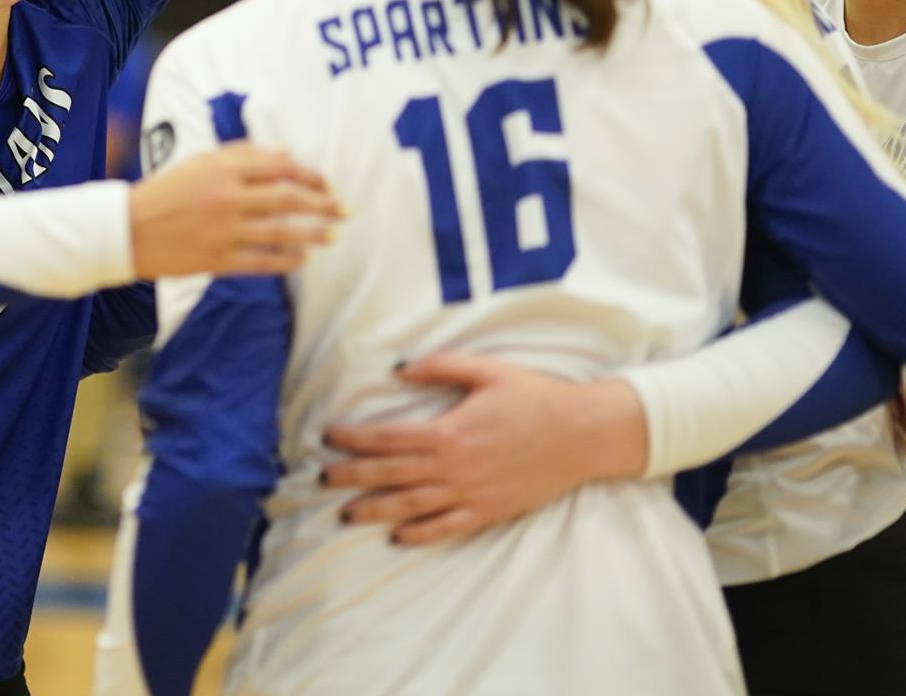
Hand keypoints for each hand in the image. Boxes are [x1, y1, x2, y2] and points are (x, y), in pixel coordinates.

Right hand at [128, 142, 338, 278]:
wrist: (127, 230)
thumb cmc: (165, 191)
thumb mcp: (199, 162)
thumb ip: (241, 154)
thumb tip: (285, 153)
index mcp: (223, 169)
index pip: (280, 168)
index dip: (311, 175)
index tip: (329, 184)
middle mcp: (226, 198)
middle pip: (287, 199)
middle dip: (323, 204)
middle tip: (346, 210)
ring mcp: (222, 232)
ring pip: (280, 233)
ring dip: (312, 234)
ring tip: (333, 236)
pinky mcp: (215, 260)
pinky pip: (260, 262)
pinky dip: (285, 261)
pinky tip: (303, 259)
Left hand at [320, 354, 647, 544]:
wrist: (583, 434)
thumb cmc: (535, 397)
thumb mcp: (487, 371)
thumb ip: (441, 367)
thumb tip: (399, 369)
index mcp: (450, 430)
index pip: (388, 438)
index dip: (355, 439)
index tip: (329, 438)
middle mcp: (454, 467)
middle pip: (391, 474)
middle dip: (353, 477)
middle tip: (322, 481)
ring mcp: (471, 493)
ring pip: (412, 506)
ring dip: (376, 510)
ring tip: (347, 515)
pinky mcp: (490, 511)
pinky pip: (448, 528)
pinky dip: (421, 535)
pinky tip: (398, 539)